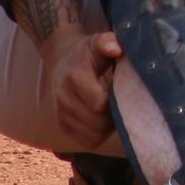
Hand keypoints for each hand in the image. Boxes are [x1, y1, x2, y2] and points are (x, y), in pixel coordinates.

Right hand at [40, 29, 125, 146]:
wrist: (62, 60)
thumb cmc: (87, 52)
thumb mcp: (97, 42)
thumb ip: (108, 42)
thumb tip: (117, 48)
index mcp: (75, 77)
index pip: (99, 104)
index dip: (116, 103)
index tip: (122, 94)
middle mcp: (64, 97)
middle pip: (97, 123)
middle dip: (113, 118)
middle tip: (121, 106)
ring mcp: (61, 113)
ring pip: (92, 136)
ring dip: (107, 129)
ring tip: (112, 114)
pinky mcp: (63, 125)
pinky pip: (86, 142)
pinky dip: (99, 136)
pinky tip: (104, 122)